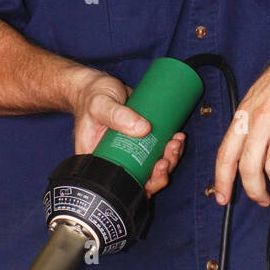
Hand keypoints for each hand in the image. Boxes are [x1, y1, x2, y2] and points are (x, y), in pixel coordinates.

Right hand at [71, 70, 184, 195]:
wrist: (95, 84)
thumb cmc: (92, 96)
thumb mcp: (100, 105)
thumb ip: (117, 115)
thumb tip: (144, 129)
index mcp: (99, 162)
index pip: (123, 185)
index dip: (144, 184)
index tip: (158, 167)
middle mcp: (115, 161)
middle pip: (142, 179)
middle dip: (161, 172)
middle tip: (169, 154)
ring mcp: (129, 151)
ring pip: (152, 166)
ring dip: (169, 159)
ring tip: (176, 142)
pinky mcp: (139, 138)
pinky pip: (156, 150)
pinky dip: (170, 147)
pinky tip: (177, 137)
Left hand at [213, 21, 269, 206]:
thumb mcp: (259, 92)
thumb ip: (251, 119)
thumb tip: (245, 146)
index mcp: (247, 112)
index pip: (226, 154)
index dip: (222, 180)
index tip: (223, 197)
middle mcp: (263, 120)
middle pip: (249, 169)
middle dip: (255, 191)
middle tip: (262, 198)